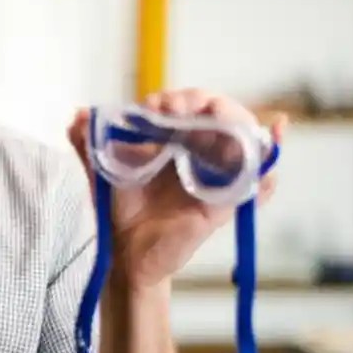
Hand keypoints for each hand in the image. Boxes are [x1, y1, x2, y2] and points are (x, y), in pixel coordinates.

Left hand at [68, 89, 286, 290]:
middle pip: (221, 115)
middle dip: (207, 103)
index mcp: (173, 139)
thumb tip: (77, 115)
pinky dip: (268, 166)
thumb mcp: (99, 170)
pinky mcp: (223, 203)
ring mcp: (214, 176)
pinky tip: (274, 140)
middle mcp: (198, 153)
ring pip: (243, 140)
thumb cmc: (116, 209)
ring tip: (220, 117)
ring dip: (239, 122)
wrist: (124, 254)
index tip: (159, 106)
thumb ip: (87, 142)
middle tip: (180, 109)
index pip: (188, 104)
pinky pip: (256, 184)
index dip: (179, 98)